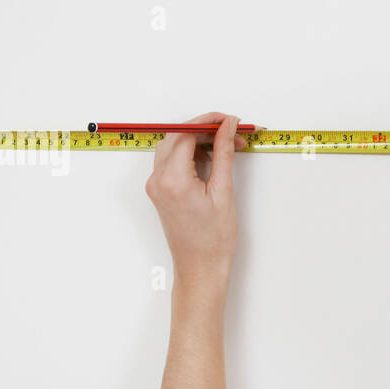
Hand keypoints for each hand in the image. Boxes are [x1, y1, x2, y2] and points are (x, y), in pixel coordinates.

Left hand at [145, 112, 245, 293]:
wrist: (200, 268)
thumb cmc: (213, 240)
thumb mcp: (223, 192)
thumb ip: (223, 154)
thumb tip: (227, 128)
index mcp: (172, 179)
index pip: (186, 133)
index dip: (209, 121)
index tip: (229, 120)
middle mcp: (158, 180)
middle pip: (177, 136)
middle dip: (206, 129)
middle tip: (233, 132)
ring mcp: (156, 185)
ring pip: (173, 146)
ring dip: (198, 140)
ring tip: (226, 146)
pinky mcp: (159, 190)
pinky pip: (171, 160)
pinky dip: (190, 153)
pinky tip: (211, 159)